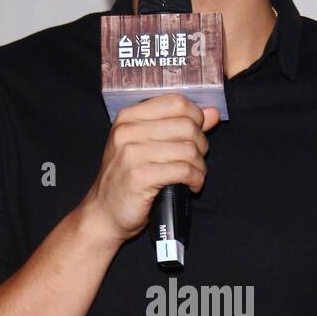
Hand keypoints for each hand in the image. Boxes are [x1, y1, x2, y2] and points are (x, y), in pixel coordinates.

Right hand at [80, 93, 219, 244]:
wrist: (104, 213)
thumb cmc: (127, 179)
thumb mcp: (148, 146)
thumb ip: (179, 126)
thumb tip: (212, 113)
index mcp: (129, 117)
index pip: (176, 102)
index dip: (196, 118)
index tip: (197, 134)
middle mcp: (127, 131)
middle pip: (186, 125)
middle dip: (201, 145)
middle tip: (196, 160)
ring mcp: (132, 154)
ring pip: (188, 149)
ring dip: (200, 166)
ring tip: (194, 175)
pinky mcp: (140, 177)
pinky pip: (183, 171)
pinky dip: (195, 180)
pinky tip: (191, 186)